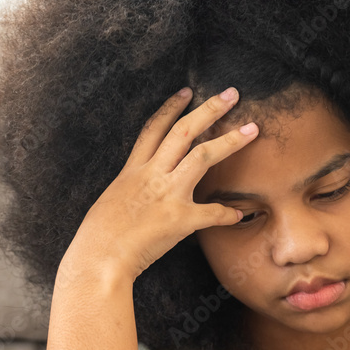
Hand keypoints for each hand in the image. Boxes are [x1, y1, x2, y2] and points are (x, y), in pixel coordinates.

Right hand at [62, 86, 257, 280]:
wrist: (98, 258)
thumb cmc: (97, 238)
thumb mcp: (110, 202)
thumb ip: (129, 192)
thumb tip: (139, 195)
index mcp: (132, 171)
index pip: (154, 129)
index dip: (172, 107)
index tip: (188, 91)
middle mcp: (151, 175)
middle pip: (184, 131)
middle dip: (209, 109)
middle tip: (231, 94)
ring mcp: (167, 194)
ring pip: (202, 156)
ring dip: (230, 141)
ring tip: (252, 129)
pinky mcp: (179, 219)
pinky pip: (212, 213)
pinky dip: (227, 213)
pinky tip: (239, 213)